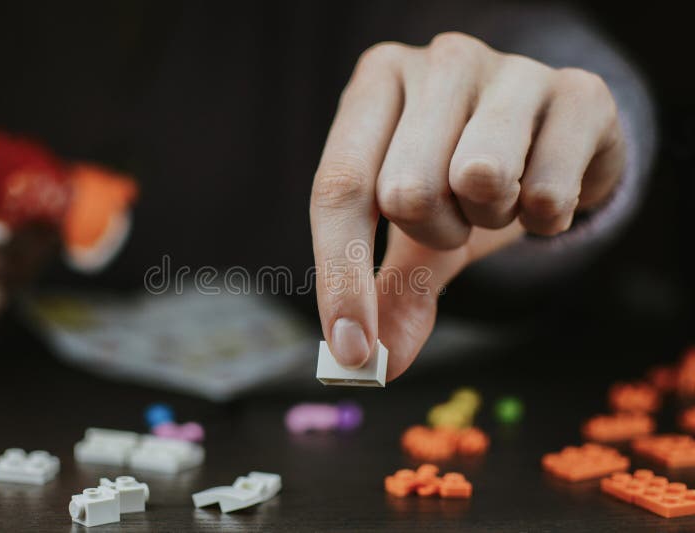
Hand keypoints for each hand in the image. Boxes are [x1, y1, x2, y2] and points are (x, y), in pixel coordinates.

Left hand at [310, 33, 624, 379]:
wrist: (555, 137)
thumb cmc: (466, 178)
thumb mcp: (416, 230)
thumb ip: (392, 292)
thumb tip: (372, 366)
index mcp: (375, 84)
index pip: (338, 187)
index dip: (341, 276)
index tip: (352, 350)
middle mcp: (437, 61)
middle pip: (405, 190)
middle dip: (433, 232)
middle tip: (457, 215)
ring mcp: (510, 68)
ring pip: (478, 180)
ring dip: (487, 219)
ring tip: (498, 195)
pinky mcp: (579, 91)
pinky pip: (549, 196)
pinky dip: (545, 219)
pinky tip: (544, 186)